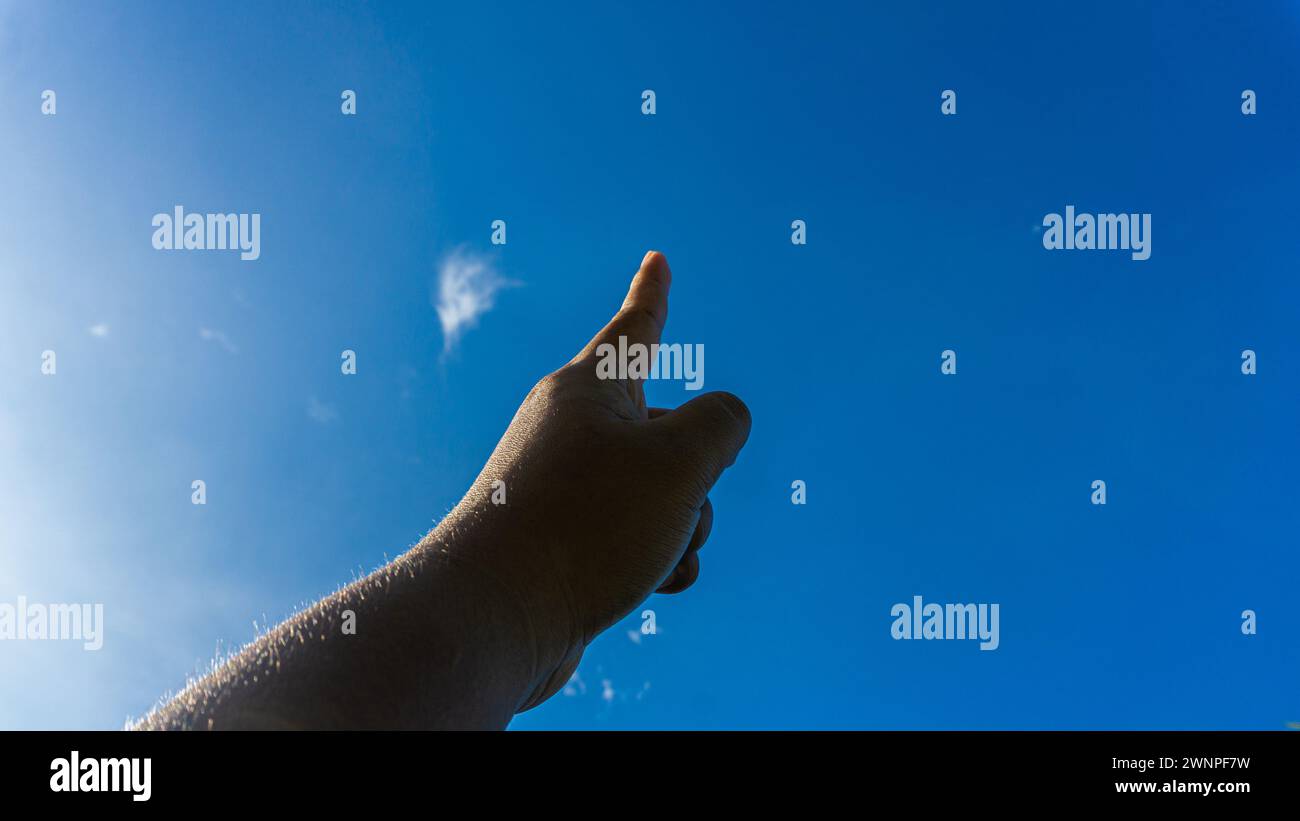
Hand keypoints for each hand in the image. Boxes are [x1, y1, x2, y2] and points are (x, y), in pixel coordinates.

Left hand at [444, 251, 751, 710]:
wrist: (497, 619)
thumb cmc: (586, 526)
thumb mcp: (681, 462)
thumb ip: (721, 424)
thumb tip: (720, 423)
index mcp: (587, 390)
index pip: (636, 329)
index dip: (656, 294)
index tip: (657, 260)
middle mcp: (567, 431)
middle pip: (669, 435)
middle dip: (696, 477)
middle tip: (671, 508)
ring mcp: (562, 489)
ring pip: (663, 494)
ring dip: (683, 527)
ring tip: (651, 555)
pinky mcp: (562, 544)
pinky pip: (637, 538)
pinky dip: (656, 560)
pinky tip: (645, 586)